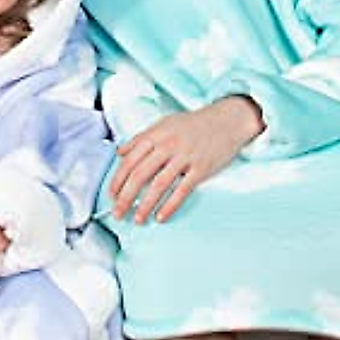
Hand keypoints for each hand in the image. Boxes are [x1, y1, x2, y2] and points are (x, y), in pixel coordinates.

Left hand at [110, 95, 263, 224]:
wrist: (227, 120)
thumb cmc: (193, 124)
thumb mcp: (164, 124)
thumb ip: (141, 138)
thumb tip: (120, 152)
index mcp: (156, 135)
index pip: (129, 160)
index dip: (118, 180)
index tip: (111, 196)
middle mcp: (167, 145)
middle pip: (140, 174)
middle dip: (126, 197)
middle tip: (118, 213)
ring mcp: (185, 156)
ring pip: (159, 184)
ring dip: (145, 204)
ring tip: (137, 219)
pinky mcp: (201, 168)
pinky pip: (182, 190)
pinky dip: (170, 205)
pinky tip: (161, 217)